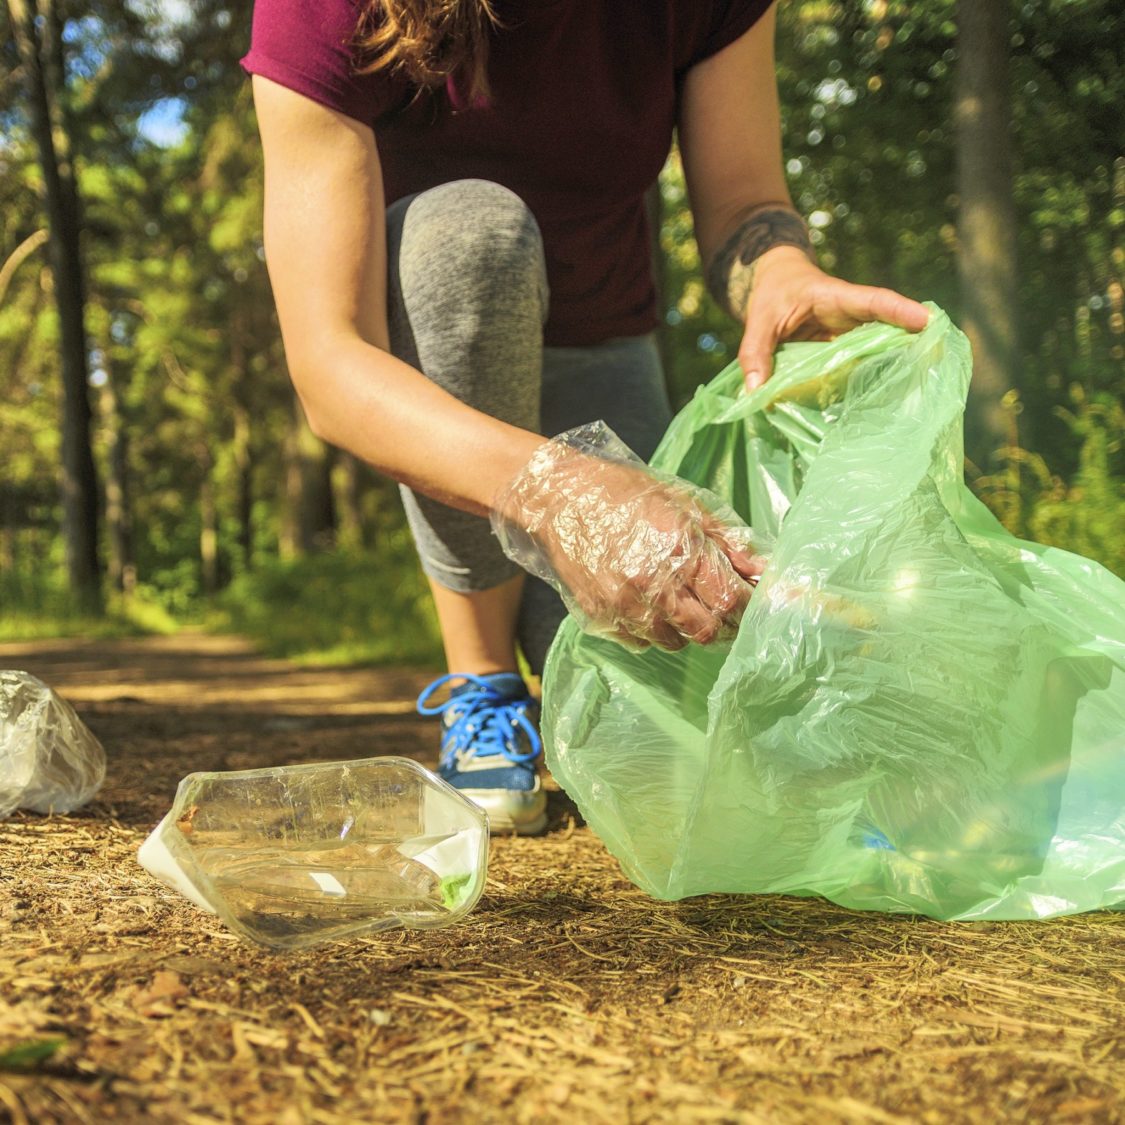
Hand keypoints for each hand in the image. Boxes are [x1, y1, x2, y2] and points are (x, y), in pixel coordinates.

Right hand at [491, 424, 764, 651]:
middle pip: (706, 631)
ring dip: (683, 627)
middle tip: (716, 606)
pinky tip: (644, 602)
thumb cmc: (626, 494)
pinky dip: (651, 630)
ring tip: (675, 599)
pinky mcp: (600, 618)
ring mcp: (622, 606)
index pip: (729, 601)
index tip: (746, 601)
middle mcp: (651, 584)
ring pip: (674, 642)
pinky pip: (641, 642)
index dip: (745, 607)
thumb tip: (764, 570)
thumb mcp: (684, 505)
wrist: (559, 499)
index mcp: (678, 550)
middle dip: (719, 623)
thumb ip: (727, 542)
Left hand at [738, 246, 929, 389]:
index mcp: (837, 299)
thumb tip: (755, 392)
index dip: (900, 310)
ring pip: (882, 346)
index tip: (927, 319)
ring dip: (901, 361)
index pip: (874, 302)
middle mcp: (853, 316)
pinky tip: (886, 399)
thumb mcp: (758, 320)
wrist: (777, 285)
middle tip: (941, 357)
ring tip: (925, 382)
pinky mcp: (847, 351)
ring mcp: (853, 334)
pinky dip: (875, 377)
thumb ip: (756, 353)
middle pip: (890, 325)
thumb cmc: (772, 295)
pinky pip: (865, 363)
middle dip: (915, 339)